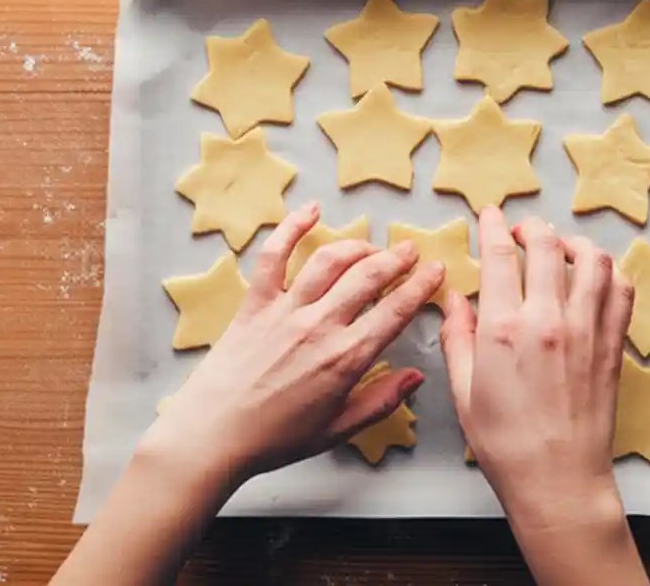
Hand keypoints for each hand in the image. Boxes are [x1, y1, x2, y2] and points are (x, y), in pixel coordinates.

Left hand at [142, 202, 444, 481]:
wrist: (213, 435)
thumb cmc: (275, 439)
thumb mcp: (338, 430)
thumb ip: (381, 401)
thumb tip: (416, 376)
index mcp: (346, 358)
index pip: (395, 311)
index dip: (421, 287)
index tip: (436, 271)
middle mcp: (320, 326)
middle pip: (368, 277)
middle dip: (397, 259)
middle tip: (411, 251)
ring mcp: (286, 310)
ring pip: (330, 261)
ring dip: (358, 246)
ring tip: (373, 245)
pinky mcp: (255, 303)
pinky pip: (275, 256)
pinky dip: (292, 228)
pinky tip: (311, 211)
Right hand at [439, 207, 634, 528]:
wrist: (558, 479)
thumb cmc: (505, 444)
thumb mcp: (464, 391)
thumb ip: (457, 337)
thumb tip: (454, 299)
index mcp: (504, 330)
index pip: (500, 256)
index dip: (493, 227)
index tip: (489, 216)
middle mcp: (549, 320)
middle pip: (546, 245)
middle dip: (530, 228)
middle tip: (520, 231)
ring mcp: (587, 330)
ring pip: (591, 259)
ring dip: (573, 242)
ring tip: (559, 248)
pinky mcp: (612, 344)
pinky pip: (620, 290)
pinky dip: (608, 271)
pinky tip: (593, 276)